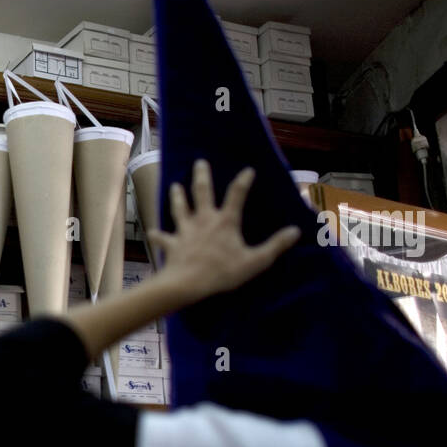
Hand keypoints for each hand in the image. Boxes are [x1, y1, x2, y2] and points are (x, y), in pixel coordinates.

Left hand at [148, 160, 299, 302]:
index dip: (243, 181)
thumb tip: (295, 232)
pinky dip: (157, 235)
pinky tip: (151, 231)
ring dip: (177, 196)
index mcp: (225, 221)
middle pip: (202, 192)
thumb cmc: (222, 272)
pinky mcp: (172, 244)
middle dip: (201, 176)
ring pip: (180, 208)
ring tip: (174, 185)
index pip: (236, 195)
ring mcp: (185, 230)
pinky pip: (163, 238)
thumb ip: (275, 246)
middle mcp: (204, 220)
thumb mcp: (255, 261)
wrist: (188, 283)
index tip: (248, 170)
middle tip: (199, 163)